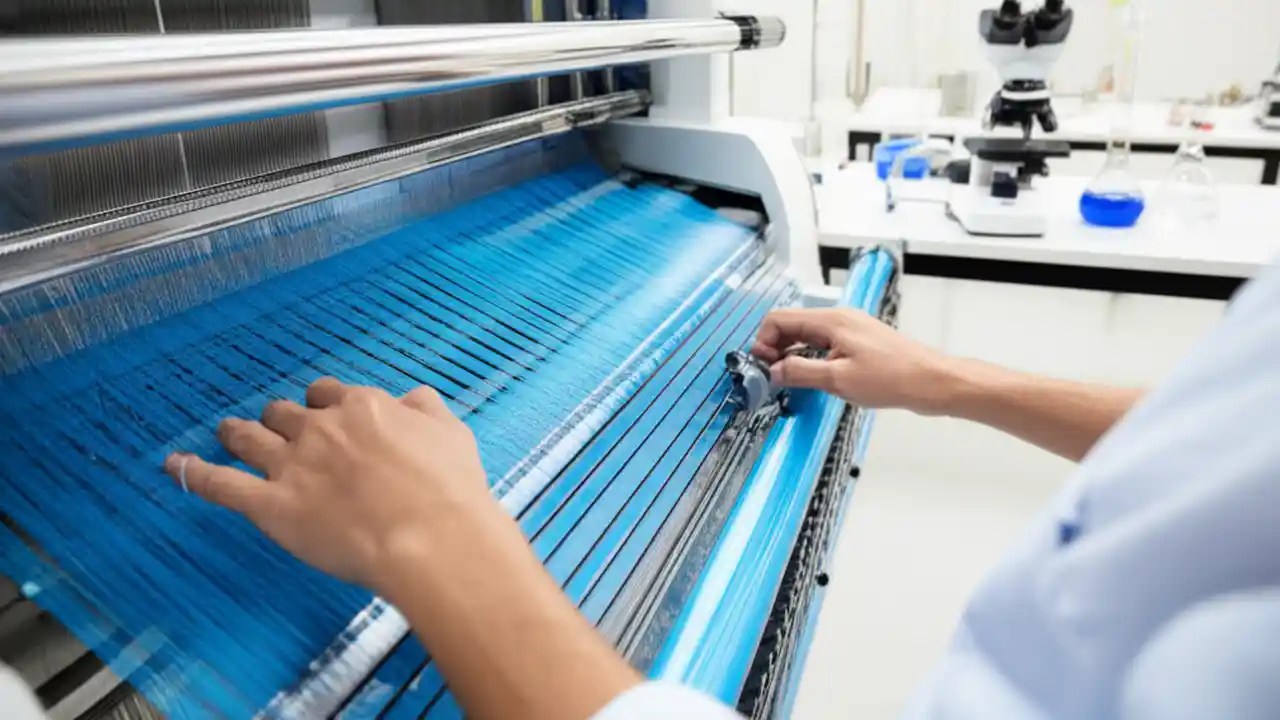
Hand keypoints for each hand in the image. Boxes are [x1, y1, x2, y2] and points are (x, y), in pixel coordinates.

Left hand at [164, 378, 497, 593]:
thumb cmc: (449, 490)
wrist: (432, 538)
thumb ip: (425, 408)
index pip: (329, 393)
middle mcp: (321, 429)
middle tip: (278, 430)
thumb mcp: (450, 431)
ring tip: (225, 432)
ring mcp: (292, 466)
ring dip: (236, 433)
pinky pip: (220, 483)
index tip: (326, 414)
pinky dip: (194, 472)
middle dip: (281, 419)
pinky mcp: (271, 506)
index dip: (324, 404)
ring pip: (250, 438)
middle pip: (286, 413)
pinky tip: (175, 465)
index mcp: (363, 408)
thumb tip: (411, 398)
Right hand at [751, 308, 955, 413]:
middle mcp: (838, 318)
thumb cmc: (891, 379)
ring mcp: (850, 329)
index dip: (764, 342)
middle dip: (775, 347)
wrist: (932, 381)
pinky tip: (812, 376)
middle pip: (791, 324)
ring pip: (807, 334)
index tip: (764, 368)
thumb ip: (800, 372)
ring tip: (789, 380)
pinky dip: (810, 356)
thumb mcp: (839, 380)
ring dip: (792, 353)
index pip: (780, 319)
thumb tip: (772, 371)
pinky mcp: (858, 341)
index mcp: (831, 321)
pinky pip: (823, 342)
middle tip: (772, 376)